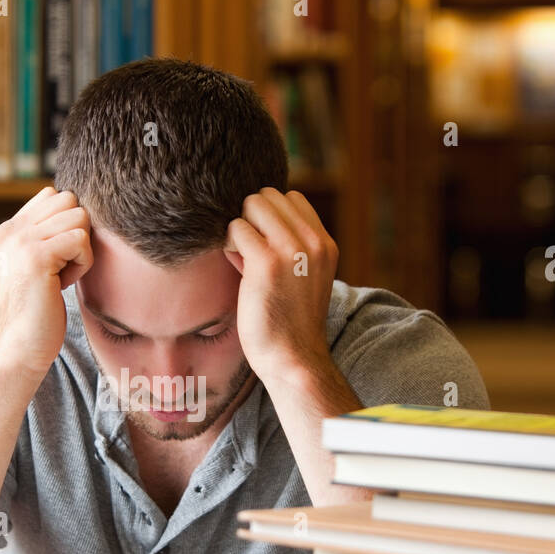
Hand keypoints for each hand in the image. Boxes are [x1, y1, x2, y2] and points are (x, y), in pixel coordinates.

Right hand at [0, 187, 92, 377]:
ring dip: (81, 250)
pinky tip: (63, 284)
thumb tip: (80, 213)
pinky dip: (83, 264)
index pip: (53, 196)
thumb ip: (47, 238)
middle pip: (69, 200)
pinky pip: (81, 240)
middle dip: (77, 233)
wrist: (18, 348)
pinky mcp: (36, 257)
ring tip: (62, 276)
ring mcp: (21, 241)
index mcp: (8, 230)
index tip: (58, 259)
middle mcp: (11, 231)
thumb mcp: (36, 266)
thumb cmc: (36, 314)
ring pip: (78, 216)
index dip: (68, 225)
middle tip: (63, 267)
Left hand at [225, 188, 338, 383]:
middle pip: (269, 195)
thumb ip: (286, 247)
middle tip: (250, 251)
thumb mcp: (301, 277)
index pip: (292, 198)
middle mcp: (313, 242)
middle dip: (253, 218)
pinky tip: (236, 267)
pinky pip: (236, 228)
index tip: (264, 244)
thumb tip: (247, 222)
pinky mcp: (267, 262)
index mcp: (324, 243)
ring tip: (243, 259)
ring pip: (252, 204)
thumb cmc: (288, 321)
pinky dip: (230, 245)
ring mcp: (292, 250)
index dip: (270, 216)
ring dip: (241, 228)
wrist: (293, 357)